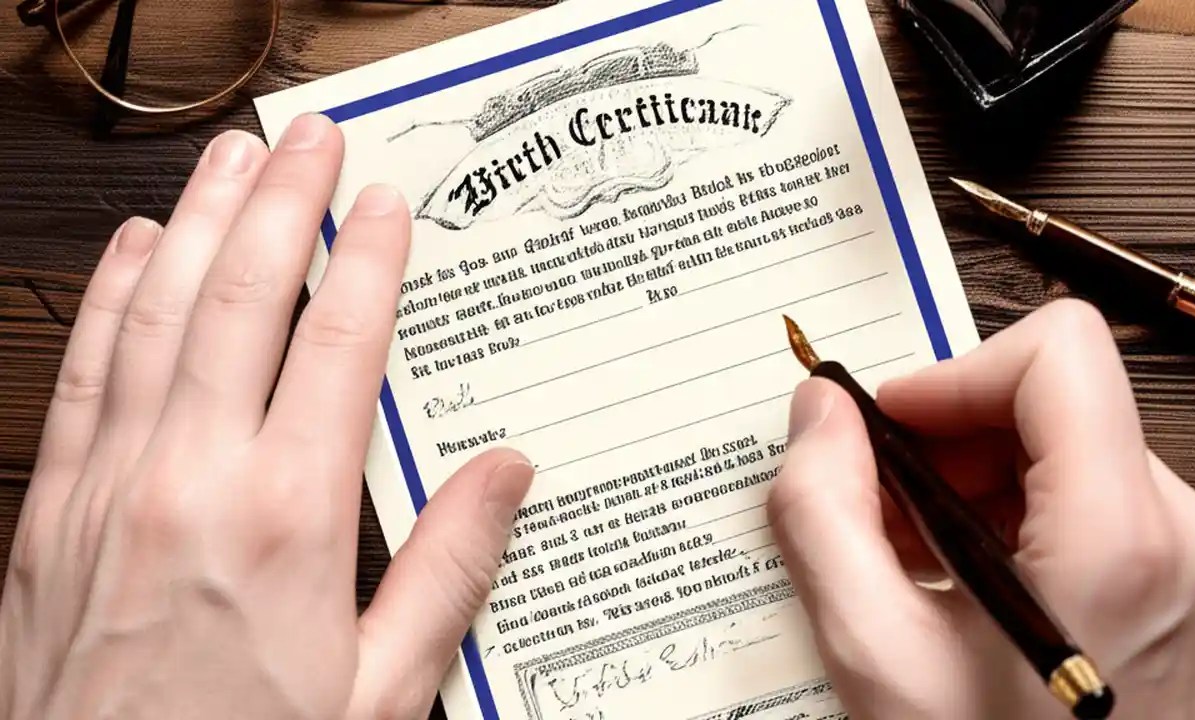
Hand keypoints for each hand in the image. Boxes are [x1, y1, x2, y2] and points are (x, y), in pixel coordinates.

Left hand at [0, 115, 532, 719]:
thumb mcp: (381, 692)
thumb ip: (448, 571)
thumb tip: (507, 472)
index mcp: (290, 522)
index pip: (339, 348)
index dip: (369, 261)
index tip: (386, 202)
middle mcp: (193, 482)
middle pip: (244, 300)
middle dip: (282, 203)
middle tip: (312, 137)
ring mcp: (110, 487)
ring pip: (159, 313)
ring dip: (200, 222)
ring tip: (233, 158)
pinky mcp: (52, 510)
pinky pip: (84, 370)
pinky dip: (112, 295)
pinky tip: (138, 247)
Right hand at [768, 299, 1194, 719]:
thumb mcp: (876, 655)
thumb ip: (824, 511)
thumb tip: (821, 415)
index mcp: (1119, 536)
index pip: (1056, 352)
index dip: (952, 372)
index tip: (890, 424)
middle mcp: (1175, 534)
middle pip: (1054, 396)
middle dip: (946, 435)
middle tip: (878, 499)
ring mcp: (1183, 560)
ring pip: (1062, 445)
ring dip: (966, 480)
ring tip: (905, 553)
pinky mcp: (1170, 581)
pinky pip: (1080, 498)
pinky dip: (1001, 516)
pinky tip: (948, 578)